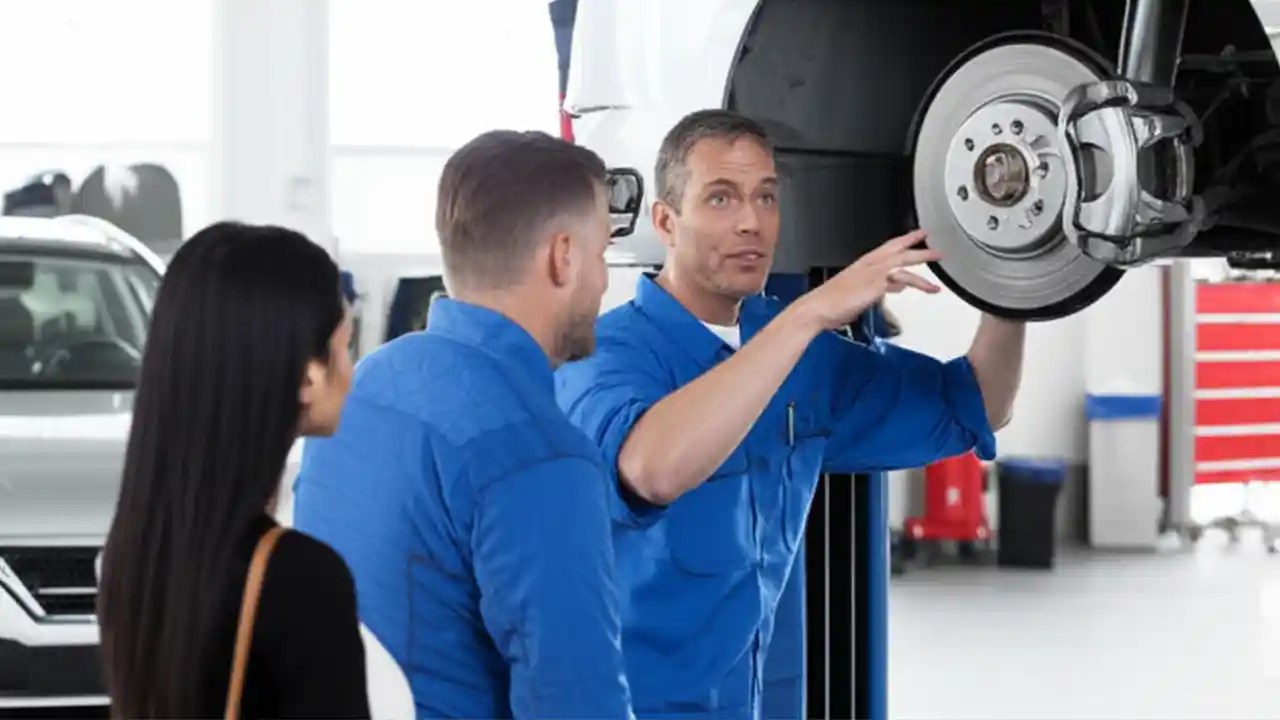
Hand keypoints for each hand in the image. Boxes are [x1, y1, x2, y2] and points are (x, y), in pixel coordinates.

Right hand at [793, 229, 941, 331]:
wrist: (818, 308)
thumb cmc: (831, 303)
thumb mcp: (860, 293)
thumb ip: (881, 287)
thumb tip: (898, 287)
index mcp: (863, 264)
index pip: (888, 247)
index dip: (904, 239)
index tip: (917, 234)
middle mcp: (869, 264)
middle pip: (898, 249)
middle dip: (917, 244)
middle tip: (935, 242)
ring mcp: (873, 272)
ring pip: (904, 260)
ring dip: (923, 258)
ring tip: (939, 259)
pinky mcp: (877, 283)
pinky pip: (903, 278)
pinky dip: (918, 281)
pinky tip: (929, 288)